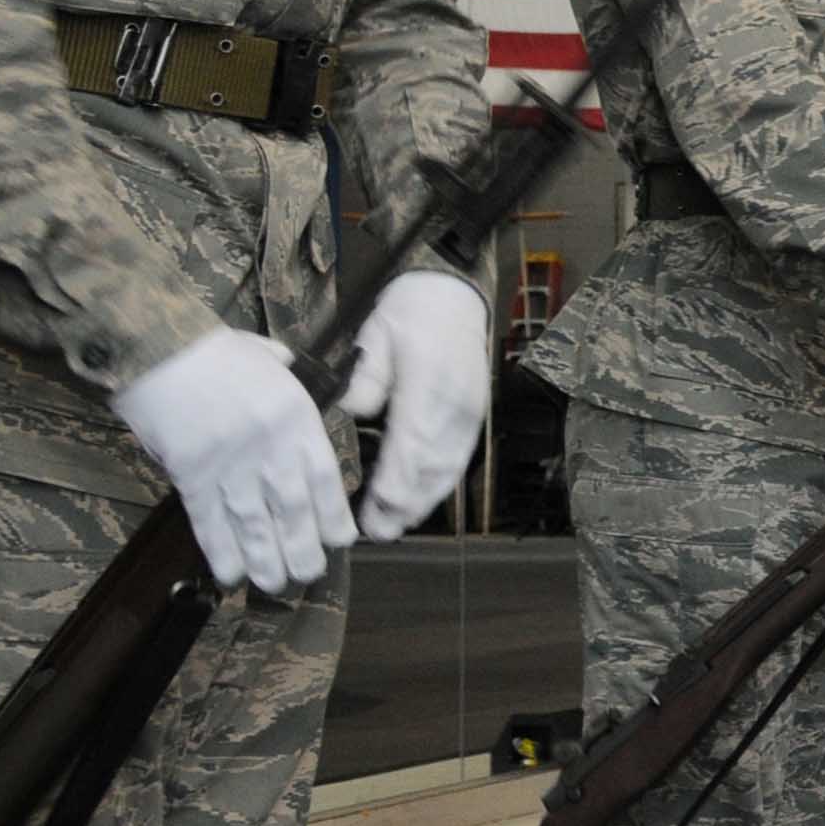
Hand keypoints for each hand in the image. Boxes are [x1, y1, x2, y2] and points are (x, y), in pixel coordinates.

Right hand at [115, 325, 347, 593]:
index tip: (340, 541)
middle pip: (293, 509)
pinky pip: (209, 521)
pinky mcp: (190, 473)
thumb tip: (296, 390)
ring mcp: (229, 463)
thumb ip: (291, 383)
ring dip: (265, 560)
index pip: (324, 478)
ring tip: (274, 584)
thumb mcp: (270, 361)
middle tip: (307, 574)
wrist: (156, 349)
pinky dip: (220, 550)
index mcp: (296, 417)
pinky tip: (230, 574)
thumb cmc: (214, 352)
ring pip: (254, 523)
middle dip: (302, 549)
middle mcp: (269, 446)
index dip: (332, 517)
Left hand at [339, 267, 491, 540]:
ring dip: (422, 500)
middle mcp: (454, 405)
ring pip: (448, 467)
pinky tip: (418, 502)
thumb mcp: (376, 334)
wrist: (454, 295)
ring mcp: (469, 413)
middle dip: (406, 501)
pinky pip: (458, 460)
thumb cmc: (409, 312)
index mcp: (428, 382)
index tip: (378, 504)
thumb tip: (350, 412)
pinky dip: (438, 485)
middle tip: (377, 530)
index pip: (414, 438)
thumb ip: (366, 377)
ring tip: (395, 525)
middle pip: (433, 463)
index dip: (397, 476)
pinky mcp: (474, 417)